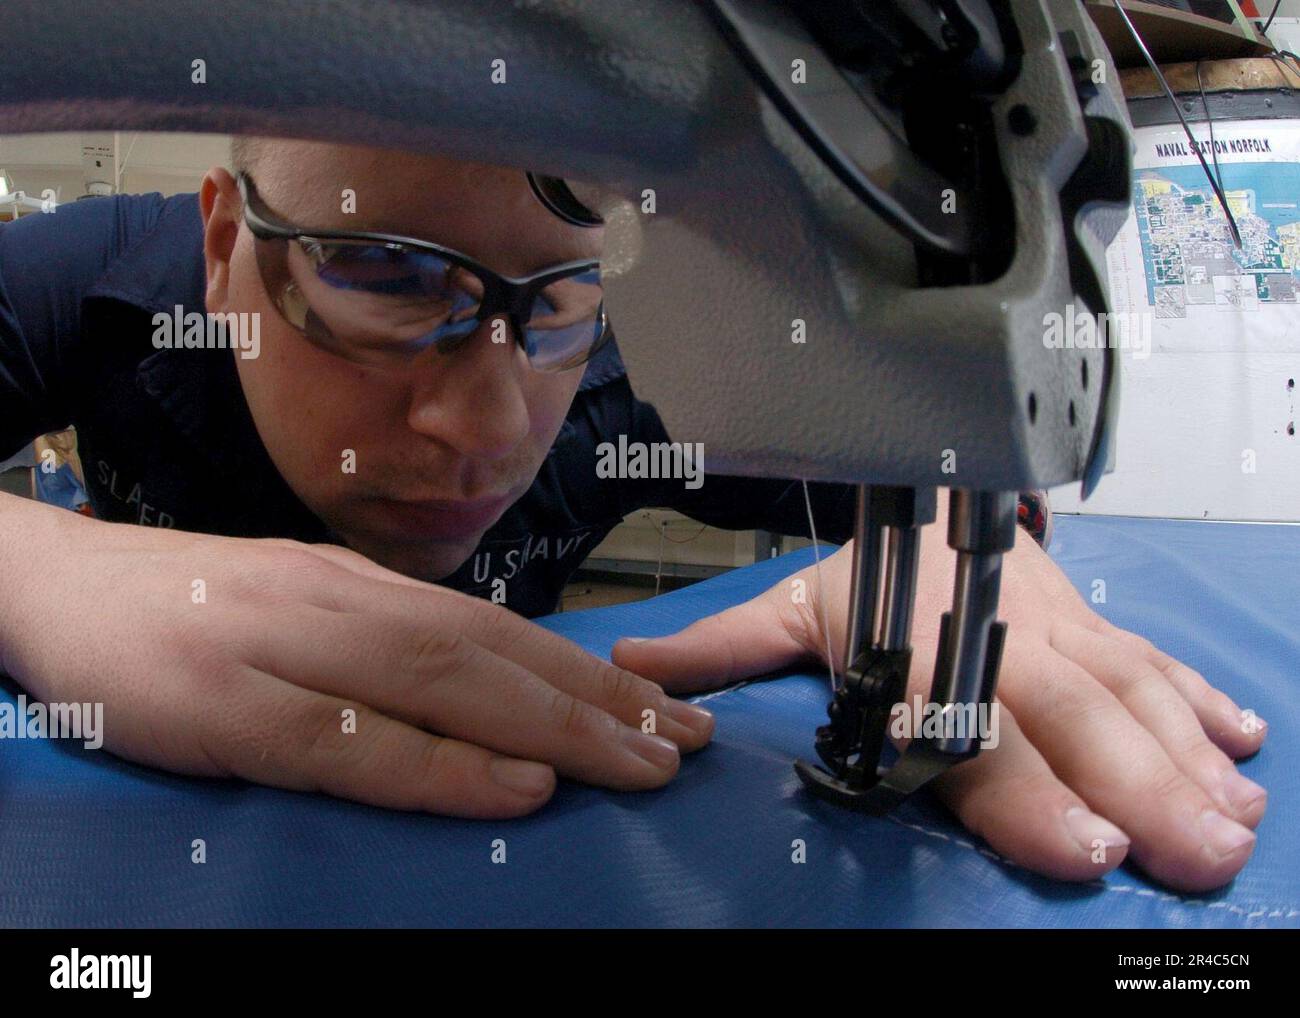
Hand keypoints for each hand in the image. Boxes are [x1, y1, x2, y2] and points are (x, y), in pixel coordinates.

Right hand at [0, 498, 713, 818]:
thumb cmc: (190, 611)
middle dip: (601, 701)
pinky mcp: (228, 704)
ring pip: (444, 683)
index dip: (588, 670)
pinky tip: (514, 785)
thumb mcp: (301, 615)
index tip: (662, 709)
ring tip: (640, 762)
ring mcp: (285, 646)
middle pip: (494, 653)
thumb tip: (487, 693)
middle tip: (688, 741)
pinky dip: (441, 765)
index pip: (498, 629)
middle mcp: (341, 601)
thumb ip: (385, 646)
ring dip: (555, 726)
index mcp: (362, 586)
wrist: (54, 587)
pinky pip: (353, 740)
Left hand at [613, 503, 1267, 891]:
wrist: (929, 490)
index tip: (1077, 842)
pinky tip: (1245, 747)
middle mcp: (996, 640)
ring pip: (1124, 690)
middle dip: (1130, 786)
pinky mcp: (1096, 624)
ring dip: (1180, 755)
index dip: (1017, 784)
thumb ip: (721, 650)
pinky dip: (1201, 702)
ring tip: (1229, 820)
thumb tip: (629, 669)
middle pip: (1064, 718)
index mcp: (915, 648)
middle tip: (1186, 851)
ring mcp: (1058, 629)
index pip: (963, 724)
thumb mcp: (787, 608)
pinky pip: (1154, 659)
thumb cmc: (867, 576)